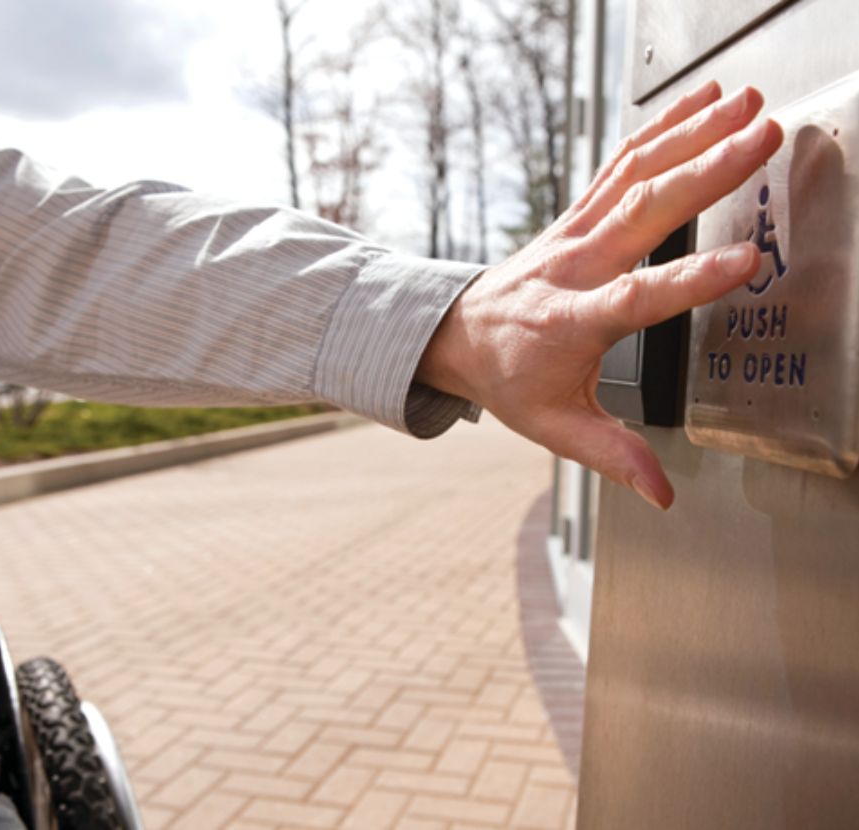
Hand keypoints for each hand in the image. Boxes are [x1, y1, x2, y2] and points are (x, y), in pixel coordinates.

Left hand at [417, 81, 782, 509]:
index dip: (687, 280)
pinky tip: (702, 102)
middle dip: (705, 173)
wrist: (457, 335)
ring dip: (691, 134)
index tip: (745, 259)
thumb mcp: (553, 426)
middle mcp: (573, 268)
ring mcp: (573, 233)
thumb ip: (611, 455)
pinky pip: (619, 164)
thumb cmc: (507, 378)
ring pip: (633, 175)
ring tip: (745, 103)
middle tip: (763, 139)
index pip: (634, 298)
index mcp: (571, 323)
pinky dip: (661, 128)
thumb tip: (661, 494)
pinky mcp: (576, 215)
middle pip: (642, 215)